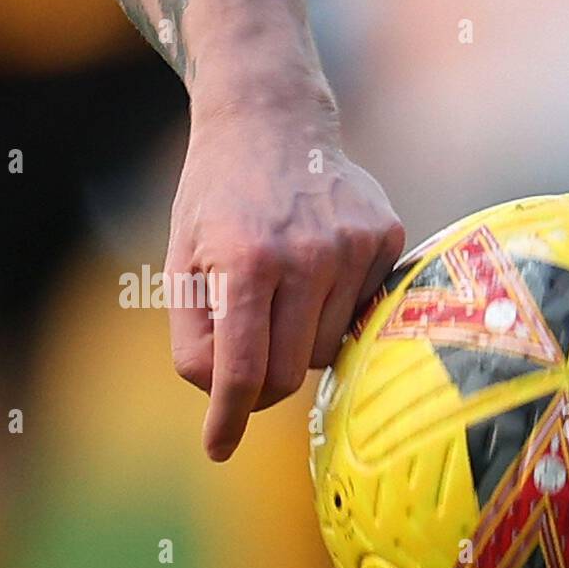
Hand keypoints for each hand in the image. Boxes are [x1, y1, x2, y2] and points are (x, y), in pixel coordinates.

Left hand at [166, 97, 404, 461]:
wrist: (271, 120)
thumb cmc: (217, 198)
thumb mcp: (180, 261)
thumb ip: (193, 336)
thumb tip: (224, 399)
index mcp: (246, 260)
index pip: (243, 369)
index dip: (228, 417)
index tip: (218, 448)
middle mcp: (307, 255)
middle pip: (289, 371)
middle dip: (262, 382)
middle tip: (248, 362)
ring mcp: (355, 246)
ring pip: (330, 348)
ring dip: (300, 340)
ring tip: (284, 292)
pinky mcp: (388, 239)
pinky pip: (364, 313)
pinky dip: (336, 308)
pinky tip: (320, 267)